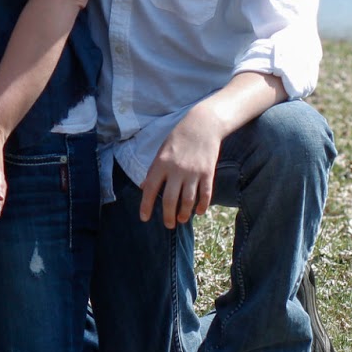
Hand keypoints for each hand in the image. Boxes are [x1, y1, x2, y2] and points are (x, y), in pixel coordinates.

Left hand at [140, 105, 223, 228]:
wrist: (202, 126)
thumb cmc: (178, 139)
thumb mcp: (161, 152)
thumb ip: (154, 170)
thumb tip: (144, 188)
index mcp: (161, 164)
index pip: (150, 188)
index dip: (146, 205)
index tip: (144, 218)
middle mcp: (176, 170)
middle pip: (170, 199)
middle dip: (168, 216)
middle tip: (168, 225)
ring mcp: (193, 172)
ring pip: (188, 200)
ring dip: (184, 214)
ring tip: (181, 220)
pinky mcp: (207, 173)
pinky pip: (205, 194)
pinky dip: (202, 206)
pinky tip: (198, 212)